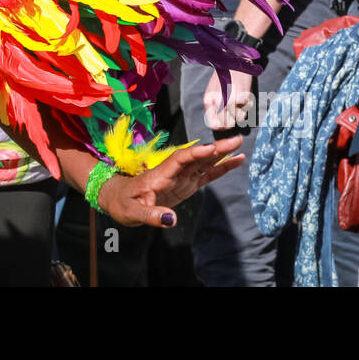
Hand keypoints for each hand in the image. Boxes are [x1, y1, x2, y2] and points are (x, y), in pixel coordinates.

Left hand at [97, 134, 244, 226]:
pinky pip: (206, 175)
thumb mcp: (132, 212)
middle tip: (236, 139)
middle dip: (216, 148)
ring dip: (221, 154)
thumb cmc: (123, 203)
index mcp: (160, 174)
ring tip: (240, 145)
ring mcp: (182, 177)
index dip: (196, 154)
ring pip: (204, 163)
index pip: (180, 160)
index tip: (212, 149)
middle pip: (197, 157)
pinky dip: (221, 169)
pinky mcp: (187, 185)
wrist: (119, 199)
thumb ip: (151, 215)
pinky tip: (235, 161)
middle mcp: (173, 172)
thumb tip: (171, 220)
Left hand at [204, 69, 253, 130]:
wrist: (234, 61)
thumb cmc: (223, 77)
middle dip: (231, 121)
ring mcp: (232, 99)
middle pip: (227, 124)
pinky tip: (244, 97)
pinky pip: (246, 110)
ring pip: (238, 119)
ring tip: (238, 102)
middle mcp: (219, 101)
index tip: (225, 123)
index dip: (221, 126)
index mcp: (209, 99)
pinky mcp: (244, 96)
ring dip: (240, 113)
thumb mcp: (212, 91)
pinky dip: (246, 106)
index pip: (214, 124)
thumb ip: (212, 106)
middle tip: (233, 113)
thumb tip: (217, 123)